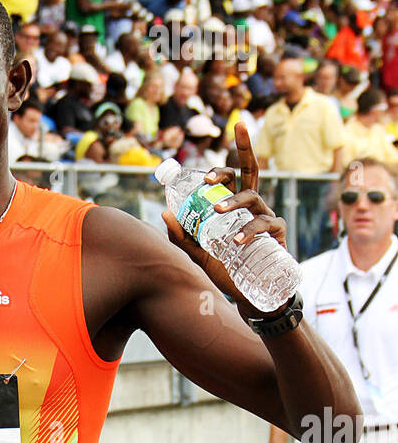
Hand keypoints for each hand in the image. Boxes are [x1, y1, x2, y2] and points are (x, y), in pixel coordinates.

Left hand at [162, 122, 287, 312]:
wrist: (252, 297)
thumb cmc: (228, 272)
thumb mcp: (200, 255)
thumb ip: (183, 237)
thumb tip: (164, 213)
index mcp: (236, 207)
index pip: (233, 177)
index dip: (224, 164)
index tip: (206, 169)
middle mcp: (253, 206)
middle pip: (252, 171)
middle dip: (245, 149)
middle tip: (230, 145)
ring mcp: (267, 218)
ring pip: (253, 198)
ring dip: (234, 202)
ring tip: (217, 212)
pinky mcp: (278, 235)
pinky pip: (266, 224)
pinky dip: (250, 230)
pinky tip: (237, 239)